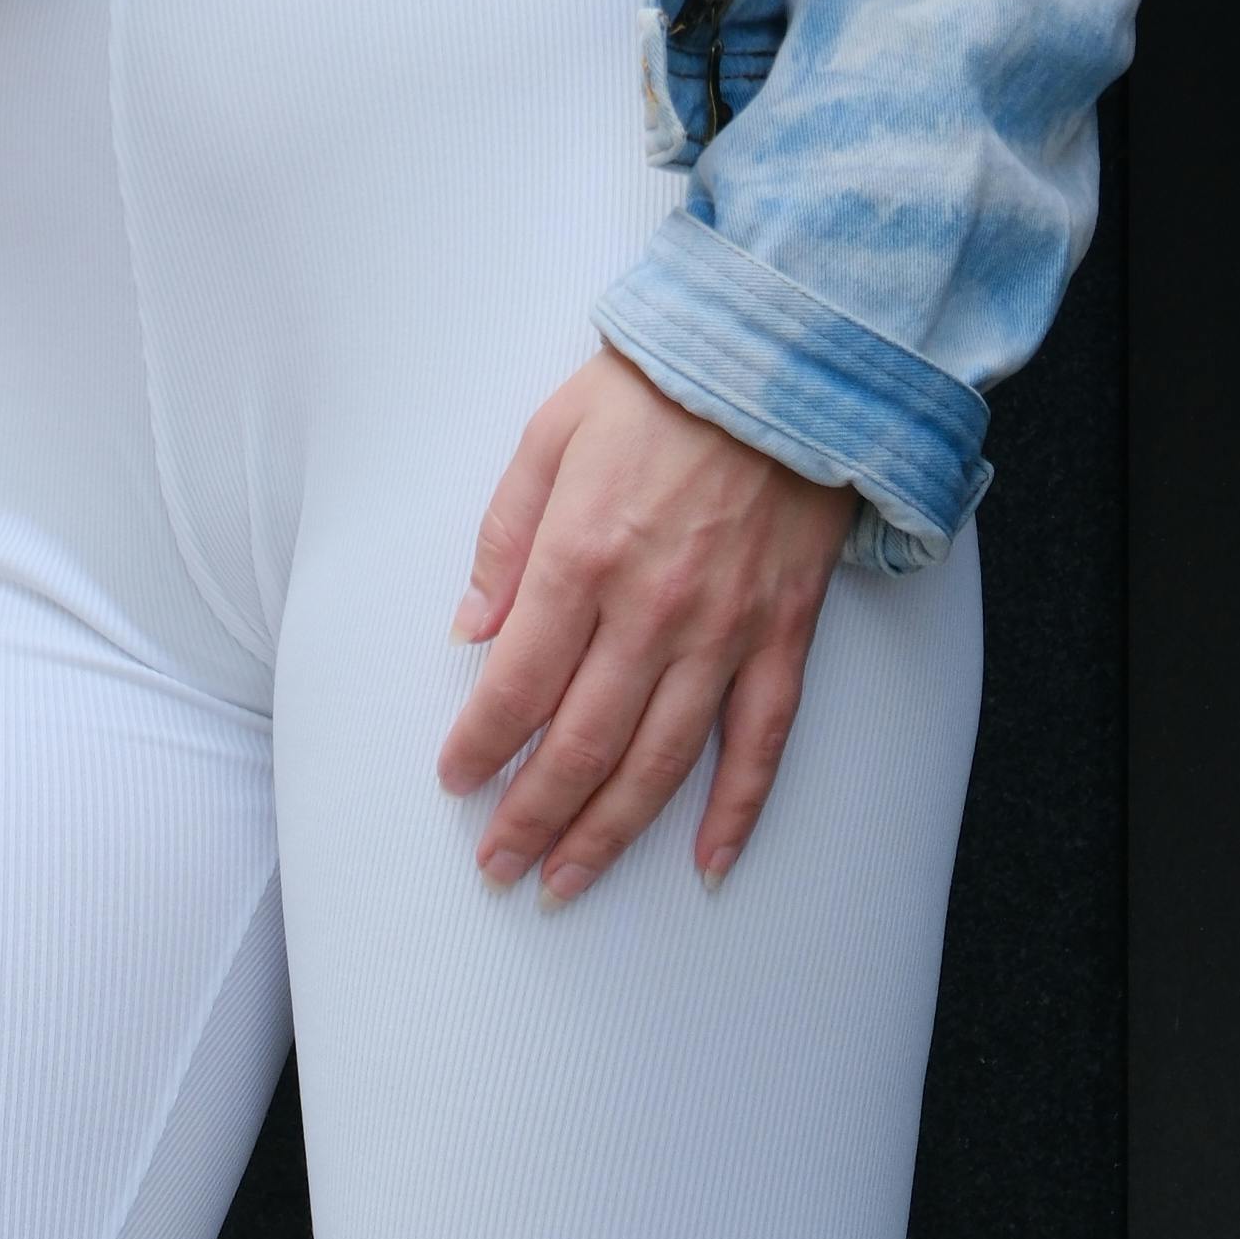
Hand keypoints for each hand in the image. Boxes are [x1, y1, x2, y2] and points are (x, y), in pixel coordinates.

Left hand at [437, 348, 857, 903]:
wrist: (781, 357)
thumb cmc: (657, 388)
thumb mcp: (549, 436)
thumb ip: (503, 538)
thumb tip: (469, 633)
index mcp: (582, 557)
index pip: (516, 686)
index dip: (480, 747)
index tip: (456, 782)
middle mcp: (651, 610)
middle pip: (582, 744)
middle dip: (531, 817)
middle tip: (499, 866)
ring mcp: (724, 630)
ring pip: (661, 762)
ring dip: (609, 833)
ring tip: (567, 881)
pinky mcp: (783, 633)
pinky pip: (762, 742)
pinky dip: (736, 811)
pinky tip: (706, 862)